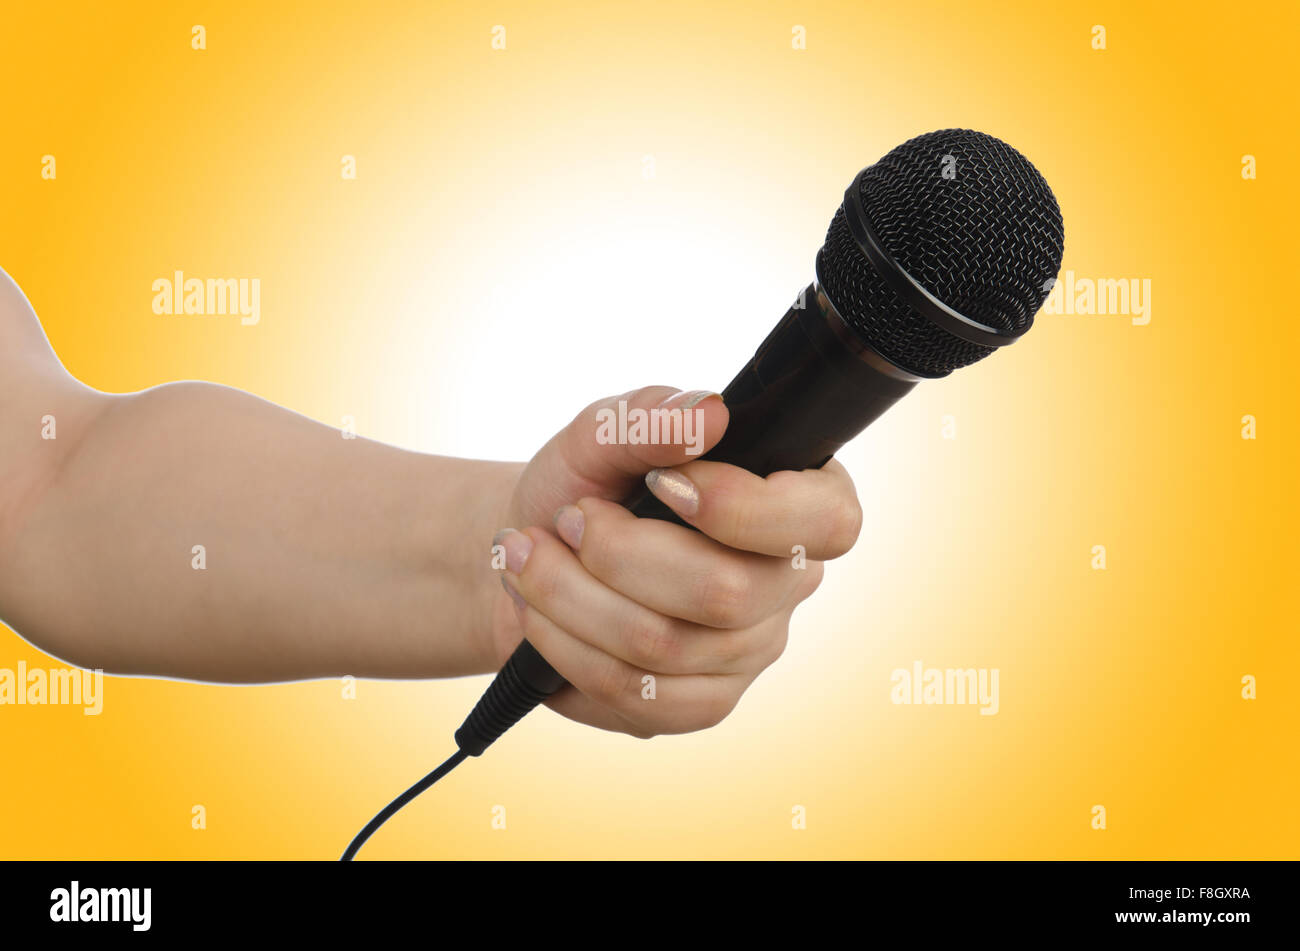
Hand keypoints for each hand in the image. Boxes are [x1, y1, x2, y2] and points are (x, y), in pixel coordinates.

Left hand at [487, 385, 861, 737]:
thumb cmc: (586, 484)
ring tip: (527, 557)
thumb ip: (648, 417)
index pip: (826, 522)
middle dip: (617, 554)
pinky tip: (541, 615)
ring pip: (665, 647)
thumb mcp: (601, 434)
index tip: (659, 485)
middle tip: (565, 518)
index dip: (740, 509)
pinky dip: (567, 650)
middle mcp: (787, 582)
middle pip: (726, 594)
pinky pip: (638, 697)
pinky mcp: (701, 704)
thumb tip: (709, 415)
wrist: (536, 550)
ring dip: (571, 598)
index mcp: (798, 501)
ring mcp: (750, 652)